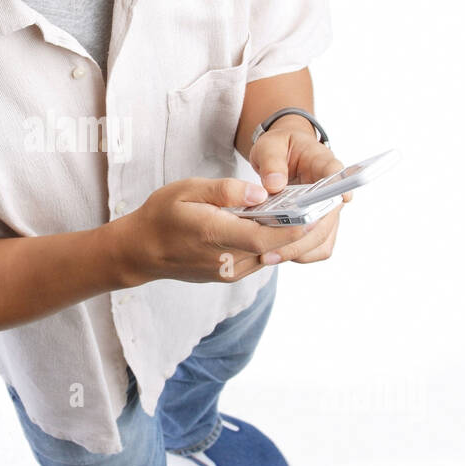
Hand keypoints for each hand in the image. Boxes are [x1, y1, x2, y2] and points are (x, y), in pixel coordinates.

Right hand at [116, 175, 322, 285]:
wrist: (141, 251)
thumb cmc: (162, 215)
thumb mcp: (187, 190)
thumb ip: (225, 190)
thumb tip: (261, 194)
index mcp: (215, 235)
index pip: (265, 236)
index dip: (294, 226)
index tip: (316, 210)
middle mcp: (225, 261)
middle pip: (274, 248)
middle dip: (301, 230)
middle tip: (323, 207)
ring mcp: (229, 272)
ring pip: (271, 255)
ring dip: (289, 238)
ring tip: (307, 212)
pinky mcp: (230, 275)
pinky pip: (260, 259)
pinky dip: (273, 243)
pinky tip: (281, 224)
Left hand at [248, 123, 351, 265]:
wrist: (283, 155)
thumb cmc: (280, 147)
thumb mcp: (271, 145)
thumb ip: (272, 161)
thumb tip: (274, 184)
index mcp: (323, 164)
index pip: (338, 174)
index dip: (342, 186)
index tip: (343, 196)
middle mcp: (331, 192)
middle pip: (327, 218)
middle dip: (302, 236)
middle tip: (272, 248)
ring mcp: (328, 212)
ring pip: (322, 239)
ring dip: (298, 250)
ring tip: (267, 256)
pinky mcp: (319, 227)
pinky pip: (316, 248)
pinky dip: (297, 254)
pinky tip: (274, 254)